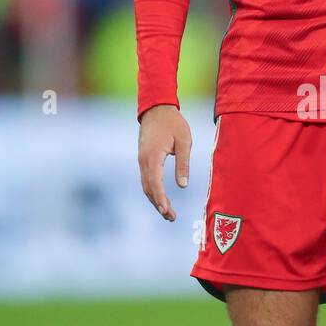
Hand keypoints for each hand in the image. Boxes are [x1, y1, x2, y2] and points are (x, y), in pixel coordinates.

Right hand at [138, 104, 191, 220]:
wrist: (156, 108)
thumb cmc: (173, 123)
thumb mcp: (184, 141)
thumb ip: (183, 163)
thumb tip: (183, 185)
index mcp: (153, 156)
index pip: (155, 183)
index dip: (160, 199)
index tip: (166, 211)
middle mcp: (144, 160)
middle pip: (149, 188)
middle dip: (159, 204)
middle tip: (172, 217)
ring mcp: (141, 160)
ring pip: (146, 185)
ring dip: (155, 200)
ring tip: (168, 213)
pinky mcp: (143, 159)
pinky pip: (146, 179)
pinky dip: (153, 191)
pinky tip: (162, 198)